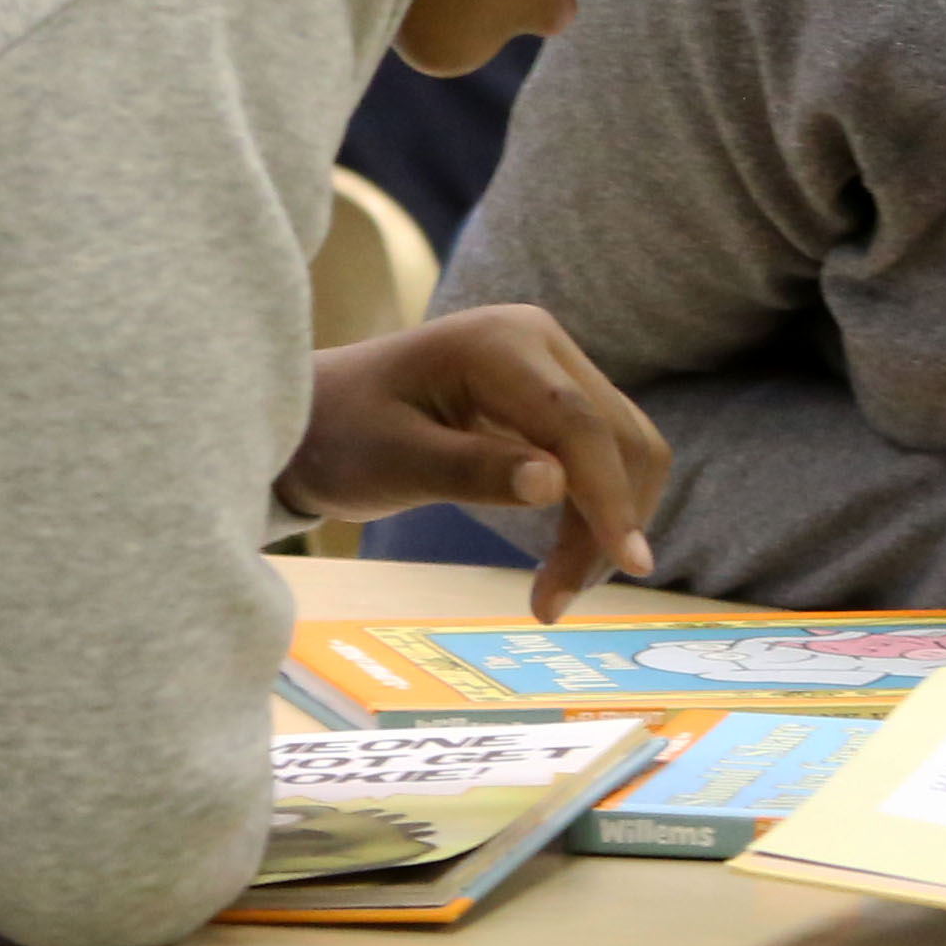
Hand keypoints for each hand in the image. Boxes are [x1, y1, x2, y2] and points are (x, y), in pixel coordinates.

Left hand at [280, 307, 671, 614]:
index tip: (630, 565)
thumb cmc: (338, 435)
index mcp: (500, 343)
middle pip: (615, 436)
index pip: (579, 423)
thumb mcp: (392, 461)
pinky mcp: (554, 398)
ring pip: (623, 448)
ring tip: (557, 592)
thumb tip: (554, 485)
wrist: (315, 415)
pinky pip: (602, 455)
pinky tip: (566, 558)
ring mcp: (552, 366)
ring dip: (609, 522)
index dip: (609, 496)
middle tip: (556, 604)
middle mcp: (540, 342)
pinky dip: (597, 510)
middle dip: (608, 522)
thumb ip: (470, 470)